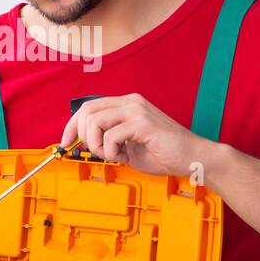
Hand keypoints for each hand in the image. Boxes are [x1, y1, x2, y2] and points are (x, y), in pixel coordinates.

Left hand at [59, 93, 206, 177]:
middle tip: (95, 152)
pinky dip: (111, 151)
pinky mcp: (143, 123)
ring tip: (113, 155)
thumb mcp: (129, 145)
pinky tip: (124, 156)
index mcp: (127, 104)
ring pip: (95, 121)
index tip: (65, 142)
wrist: (193, 158)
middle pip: (87, 110)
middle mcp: (130, 102)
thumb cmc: (164, 153)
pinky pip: (111, 135)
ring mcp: (137, 110)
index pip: (88, 107)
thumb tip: (85, 143)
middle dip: (82, 136)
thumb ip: (109, 139)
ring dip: (97, 145)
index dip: (71, 125)